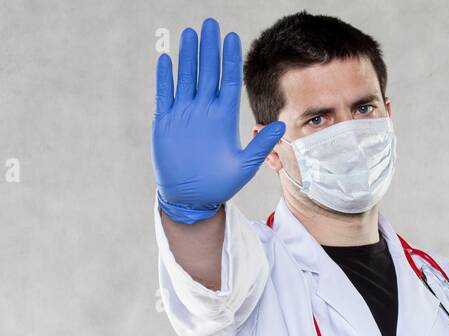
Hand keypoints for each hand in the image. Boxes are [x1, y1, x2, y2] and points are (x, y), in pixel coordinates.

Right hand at [153, 18, 285, 223]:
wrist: (192, 198)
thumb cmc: (220, 184)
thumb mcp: (245, 166)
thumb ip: (261, 146)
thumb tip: (282, 125)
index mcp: (223, 117)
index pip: (228, 81)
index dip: (229, 59)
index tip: (231, 37)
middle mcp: (204, 111)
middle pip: (207, 72)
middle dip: (208, 48)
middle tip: (210, 23)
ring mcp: (184, 114)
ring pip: (186, 78)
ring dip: (187, 56)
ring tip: (189, 33)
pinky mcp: (166, 123)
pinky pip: (165, 95)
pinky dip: (165, 78)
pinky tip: (166, 60)